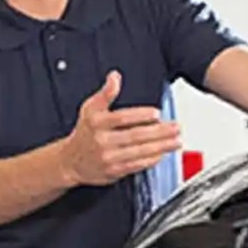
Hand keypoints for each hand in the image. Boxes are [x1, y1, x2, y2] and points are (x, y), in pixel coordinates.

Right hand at [62, 71, 182, 186]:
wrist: (71, 161)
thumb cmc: (85, 132)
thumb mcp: (90, 108)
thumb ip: (105, 93)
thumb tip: (115, 77)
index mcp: (97, 123)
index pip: (121, 118)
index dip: (140, 115)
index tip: (157, 113)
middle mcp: (102, 140)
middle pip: (135, 136)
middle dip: (159, 132)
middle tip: (175, 128)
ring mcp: (109, 157)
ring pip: (139, 152)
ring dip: (160, 147)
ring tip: (175, 141)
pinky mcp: (114, 171)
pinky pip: (136, 166)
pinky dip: (151, 160)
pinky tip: (162, 154)